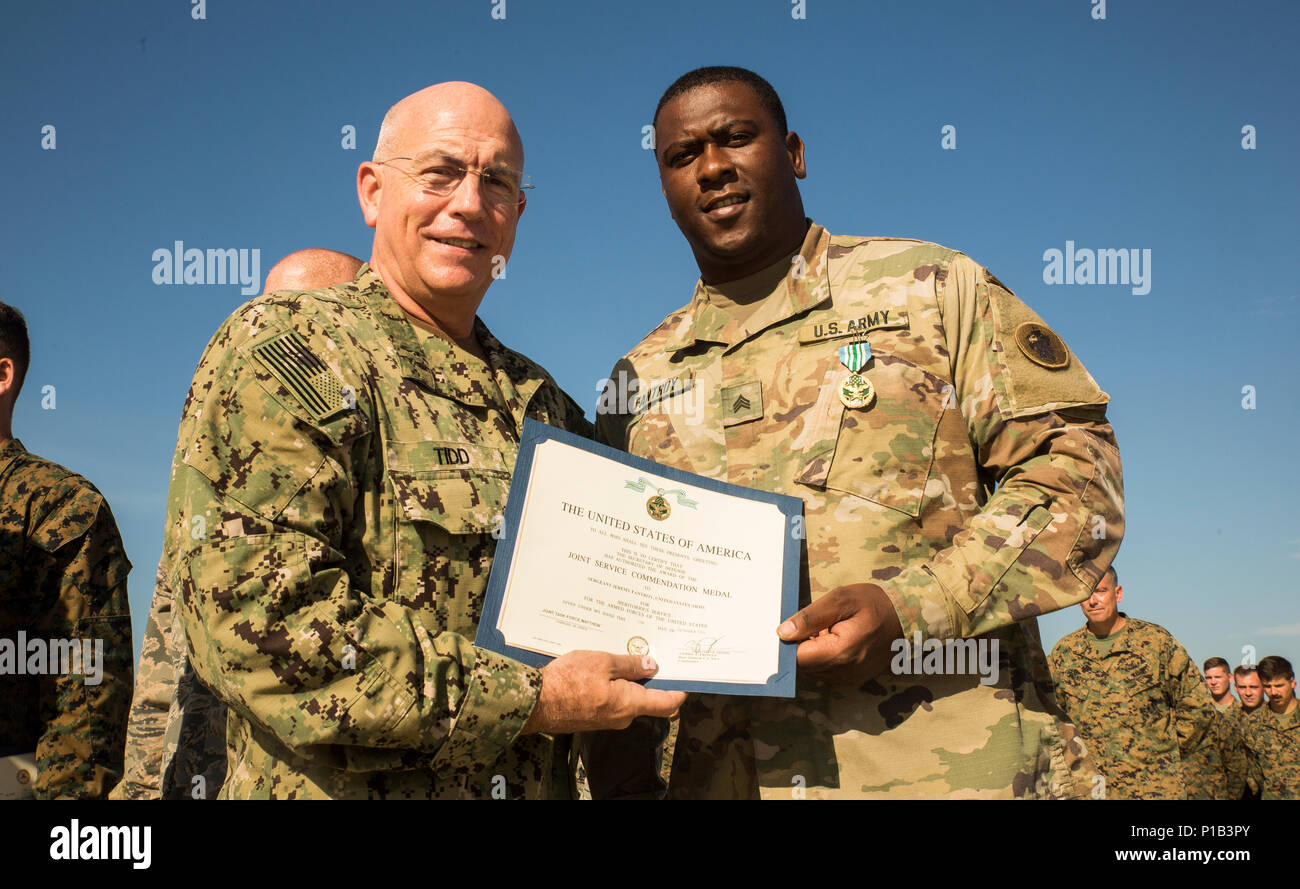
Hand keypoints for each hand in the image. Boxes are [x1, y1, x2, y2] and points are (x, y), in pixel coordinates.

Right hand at [521, 650, 686, 734]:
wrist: (535, 703)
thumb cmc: (568, 681)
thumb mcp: (603, 662)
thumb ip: (630, 665)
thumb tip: (652, 666)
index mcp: (631, 704)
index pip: (667, 703)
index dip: (679, 690)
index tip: (685, 675)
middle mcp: (622, 717)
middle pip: (647, 699)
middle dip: (649, 677)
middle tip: (649, 652)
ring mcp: (606, 719)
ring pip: (626, 698)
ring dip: (626, 679)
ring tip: (620, 654)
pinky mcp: (592, 717)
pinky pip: (610, 700)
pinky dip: (611, 685)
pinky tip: (601, 668)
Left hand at [777, 583, 902, 685]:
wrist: (906, 617)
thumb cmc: (873, 603)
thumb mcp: (840, 599)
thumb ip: (810, 617)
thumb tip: (783, 633)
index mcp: (841, 652)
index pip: (798, 657)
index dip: (790, 642)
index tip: (794, 627)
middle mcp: (845, 672)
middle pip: (804, 665)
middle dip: (804, 646)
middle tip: (820, 625)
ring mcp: (850, 679)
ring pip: (814, 670)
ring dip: (815, 652)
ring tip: (832, 631)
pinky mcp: (853, 680)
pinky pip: (827, 672)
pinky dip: (826, 658)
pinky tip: (838, 641)